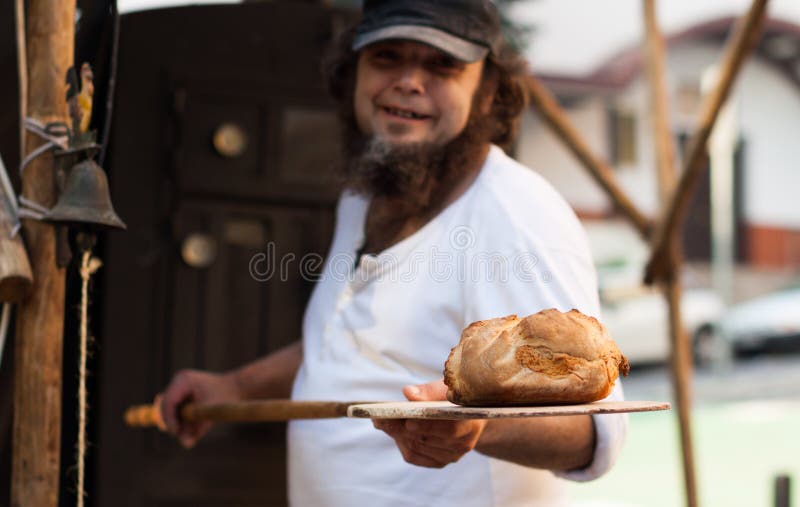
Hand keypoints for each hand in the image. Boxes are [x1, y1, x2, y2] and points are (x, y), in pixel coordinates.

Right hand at [159, 369, 241, 447]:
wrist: (235, 388)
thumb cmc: (226, 397)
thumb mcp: (212, 413)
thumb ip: (198, 429)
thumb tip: (186, 444)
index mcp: (183, 380)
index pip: (168, 402)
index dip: (169, 419)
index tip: (176, 433)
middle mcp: (177, 382)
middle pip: (164, 406)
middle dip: (170, 422)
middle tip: (181, 435)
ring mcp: (177, 388)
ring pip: (166, 410)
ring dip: (175, 423)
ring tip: (187, 432)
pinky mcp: (180, 395)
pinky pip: (173, 411)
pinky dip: (179, 421)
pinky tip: (191, 426)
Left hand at [372, 379, 486, 467]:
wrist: (468, 413)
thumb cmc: (455, 395)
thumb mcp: (448, 387)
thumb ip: (430, 391)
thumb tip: (409, 393)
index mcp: (471, 422)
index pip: (450, 429)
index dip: (428, 426)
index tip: (408, 420)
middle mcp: (463, 443)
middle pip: (427, 439)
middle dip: (401, 427)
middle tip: (379, 417)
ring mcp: (451, 455)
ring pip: (417, 447)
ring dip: (397, 434)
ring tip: (380, 421)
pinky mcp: (439, 461)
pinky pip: (414, 456)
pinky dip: (400, 443)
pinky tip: (392, 431)